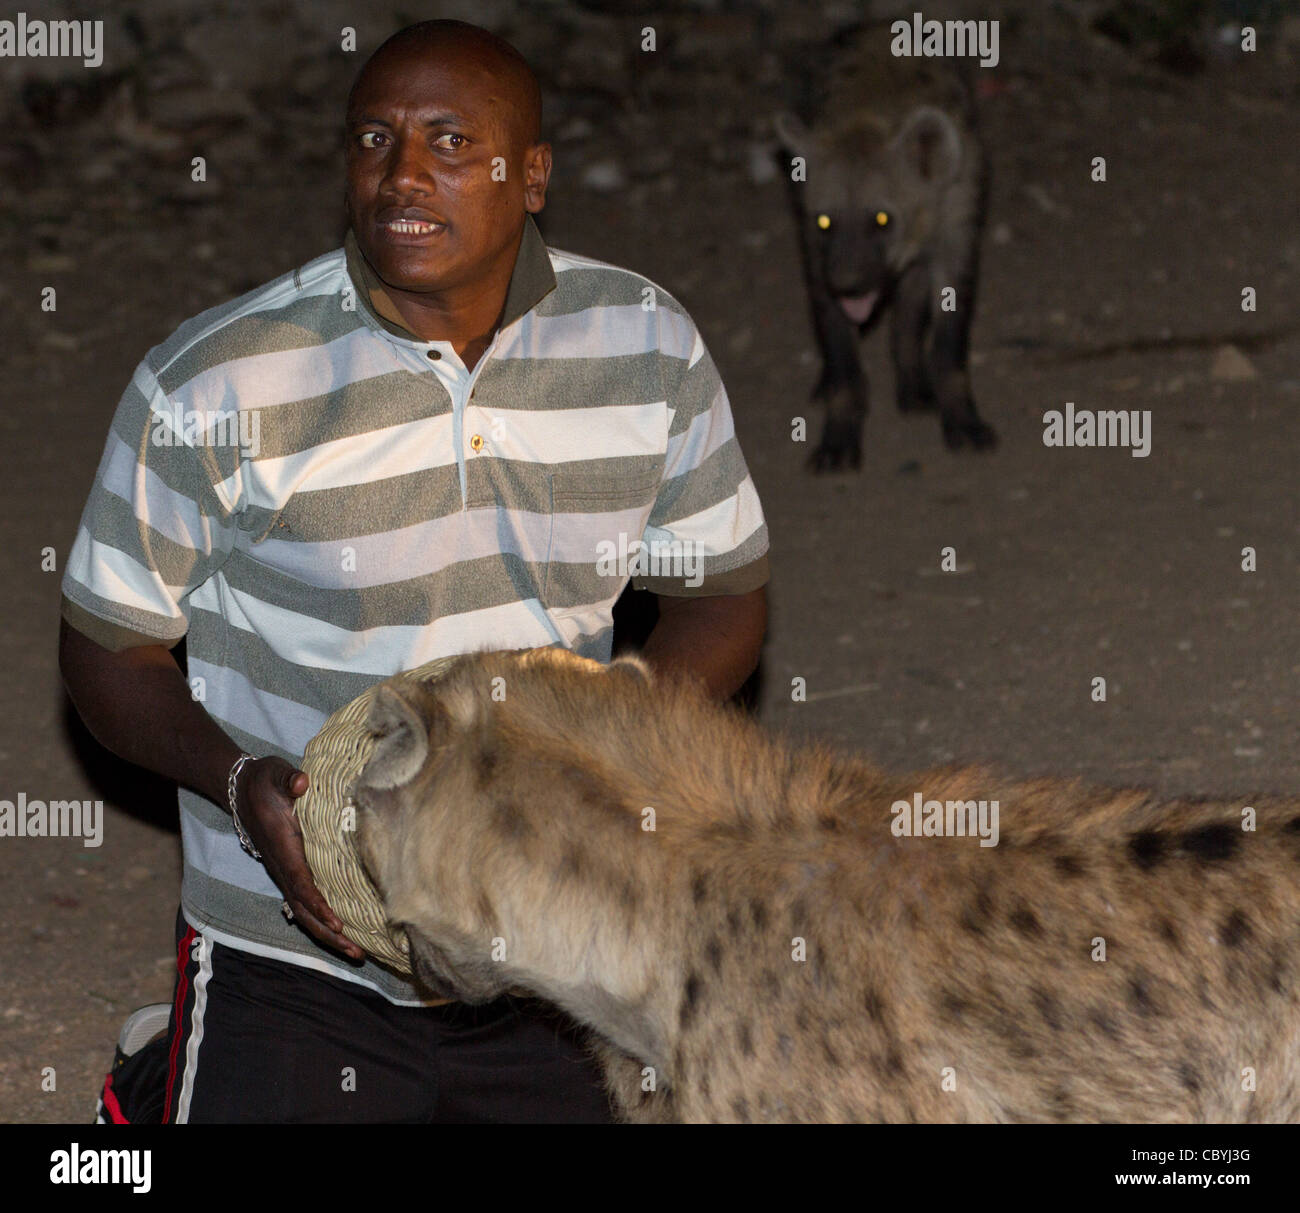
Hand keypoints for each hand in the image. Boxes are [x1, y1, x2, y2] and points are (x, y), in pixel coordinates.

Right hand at [234, 757, 364, 961]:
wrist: (242, 789)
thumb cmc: (264, 781)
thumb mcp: (275, 774)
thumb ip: (288, 780)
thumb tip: (300, 783)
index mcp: (284, 849)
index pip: (302, 882)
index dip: (319, 904)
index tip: (338, 922)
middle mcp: (284, 868)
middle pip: (305, 910)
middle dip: (329, 934)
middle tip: (357, 953)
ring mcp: (286, 873)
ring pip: (305, 913)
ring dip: (328, 935)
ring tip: (356, 953)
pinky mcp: (292, 873)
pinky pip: (306, 904)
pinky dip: (323, 922)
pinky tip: (343, 934)